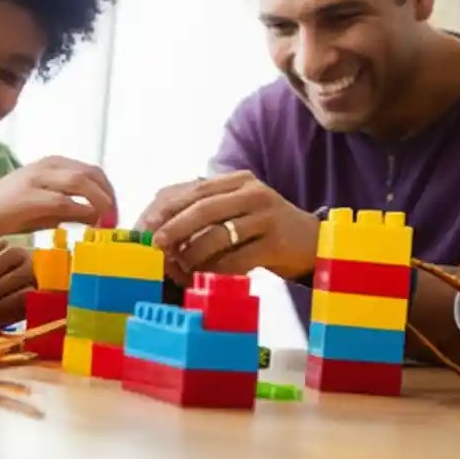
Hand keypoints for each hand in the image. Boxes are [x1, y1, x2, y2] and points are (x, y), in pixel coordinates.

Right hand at [0, 156, 117, 235]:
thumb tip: (97, 218)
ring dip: (99, 201)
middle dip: (109, 197)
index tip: (115, 214)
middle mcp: (49, 166)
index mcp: (55, 164)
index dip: (109, 192)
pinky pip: (63, 200)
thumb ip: (71, 209)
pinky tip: (87, 224)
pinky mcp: (29, 196)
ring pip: (81, 181)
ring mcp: (39, 179)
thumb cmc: (11, 209)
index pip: (93, 172)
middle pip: (92, 174)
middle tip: (114, 220)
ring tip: (105, 222)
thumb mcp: (47, 207)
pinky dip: (81, 211)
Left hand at [137, 171, 317, 282]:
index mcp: (239, 180)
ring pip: (218, 234)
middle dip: (174, 227)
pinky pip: (237, 259)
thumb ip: (205, 211)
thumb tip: (157, 225)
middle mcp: (253, 193)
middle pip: (204, 207)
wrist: (313, 242)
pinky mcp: (276, 243)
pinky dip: (216, 270)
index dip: (168, 208)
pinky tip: (205, 278)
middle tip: (156, 245)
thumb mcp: (238, 210)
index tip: (146, 226)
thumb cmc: (264, 229)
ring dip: (193, 254)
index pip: (195, 189)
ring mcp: (267, 217)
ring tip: (180, 268)